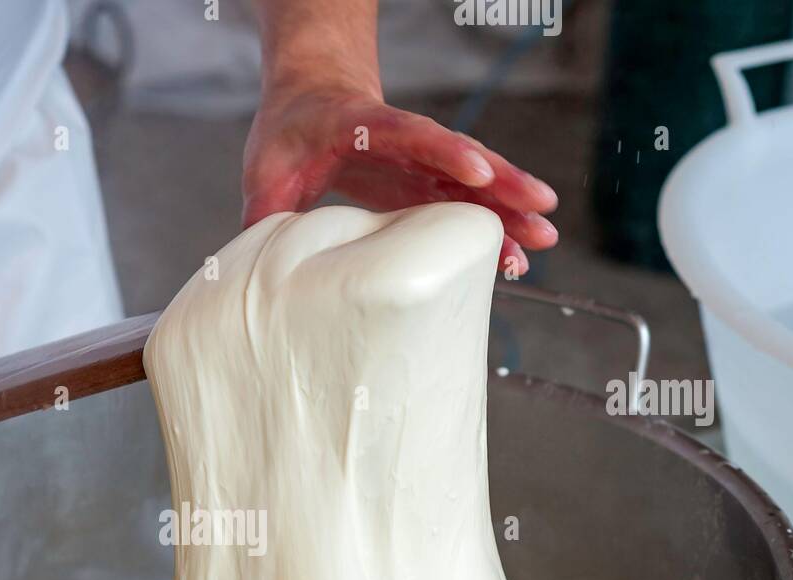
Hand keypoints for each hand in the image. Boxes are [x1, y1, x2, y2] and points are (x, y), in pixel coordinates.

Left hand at [243, 84, 558, 275]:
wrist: (312, 98)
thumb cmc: (288, 132)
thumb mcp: (266, 168)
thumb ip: (262, 213)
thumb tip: (248, 268)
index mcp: (367, 127)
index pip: (412, 134)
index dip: (444, 151)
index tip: (474, 170)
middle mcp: (407, 142)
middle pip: (462, 158)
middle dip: (503, 184)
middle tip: (541, 211)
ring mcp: (423, 163)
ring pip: (474, 184)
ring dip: (510, 210)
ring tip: (544, 239)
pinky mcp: (427, 184)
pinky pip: (465, 205)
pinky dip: (490, 229)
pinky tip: (515, 259)